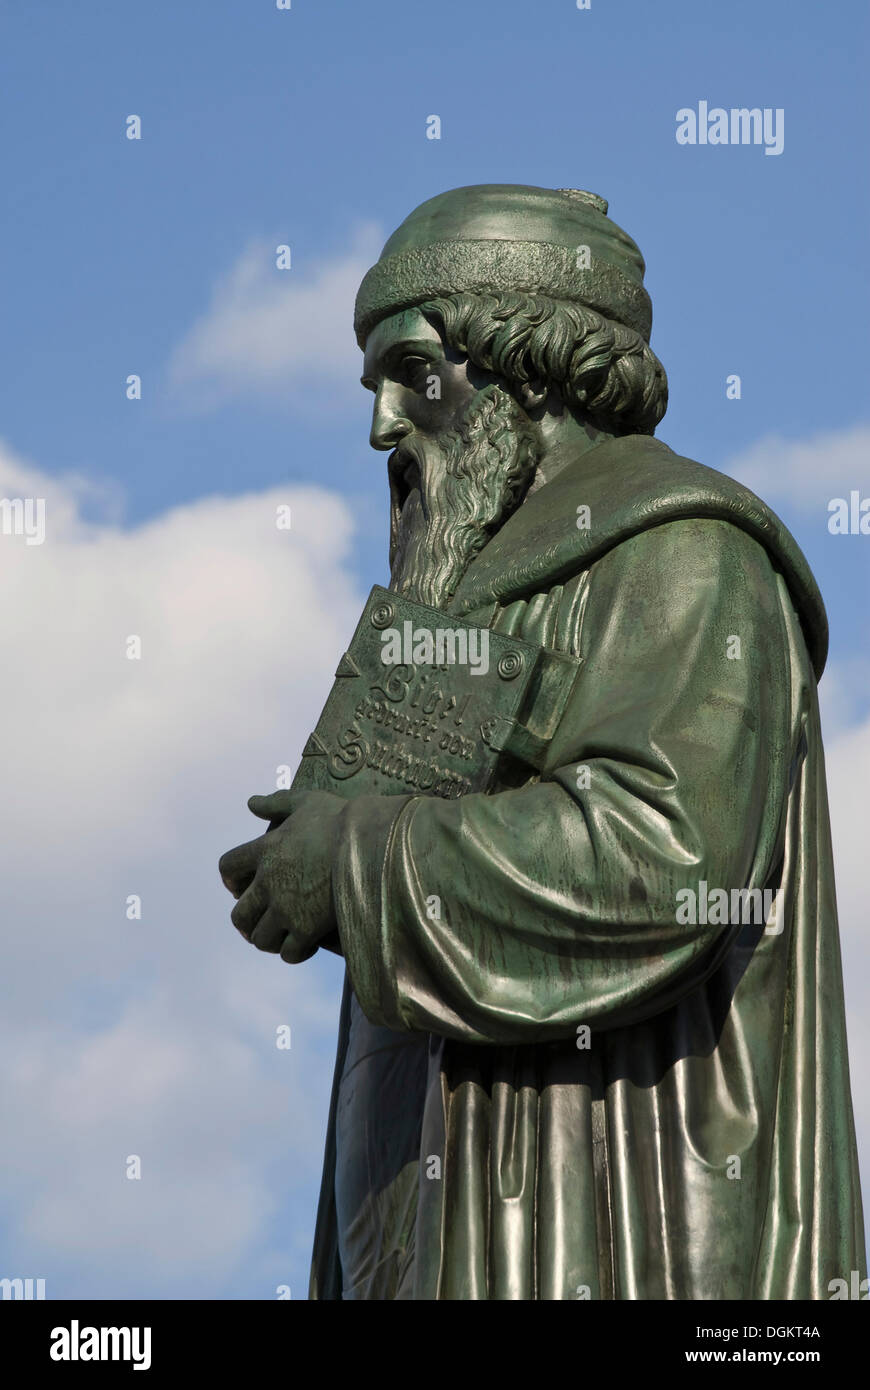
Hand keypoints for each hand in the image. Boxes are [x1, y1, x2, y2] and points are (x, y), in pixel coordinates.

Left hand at [218, 789, 345, 962]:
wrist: (374, 841)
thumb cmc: (342, 818)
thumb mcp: (306, 801)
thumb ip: (276, 802)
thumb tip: (251, 802)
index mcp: (265, 849)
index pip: (227, 868)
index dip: (231, 880)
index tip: (242, 886)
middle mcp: (269, 881)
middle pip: (239, 914)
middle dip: (248, 920)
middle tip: (262, 920)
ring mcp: (286, 907)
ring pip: (259, 938)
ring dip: (269, 939)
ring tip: (284, 935)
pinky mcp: (307, 927)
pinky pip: (288, 953)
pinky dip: (294, 952)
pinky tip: (307, 944)